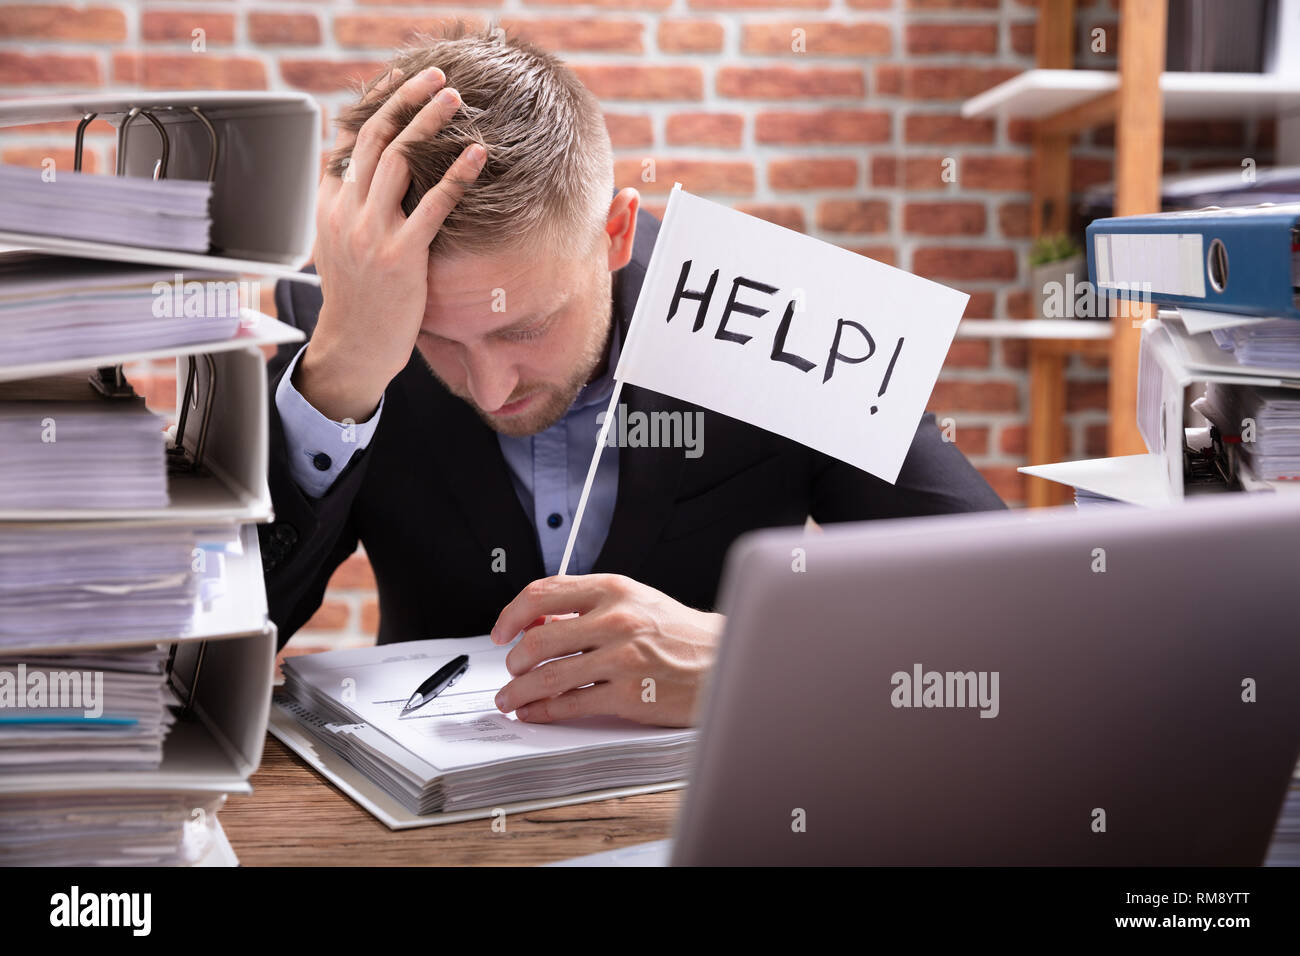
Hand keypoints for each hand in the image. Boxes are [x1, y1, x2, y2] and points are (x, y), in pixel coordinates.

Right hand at [296, 66, 486, 421]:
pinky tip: (478, 155)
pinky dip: (456, 175)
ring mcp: (373, 232)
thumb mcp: (338, 245)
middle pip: (373, 136)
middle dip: (405, 99)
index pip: (348, 139)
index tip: (399, 79)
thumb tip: (360, 174)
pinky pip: (433, 205)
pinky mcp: (402, 256)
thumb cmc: (359, 298)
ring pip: (397, 158)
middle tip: (434, 76)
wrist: (355, 346)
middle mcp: (347, 212)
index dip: (374, 103)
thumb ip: (348, 207)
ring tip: (454, 98)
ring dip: (428, 121)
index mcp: (331, 205)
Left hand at [489, 574, 723, 727]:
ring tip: (511, 697)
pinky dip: (543, 711)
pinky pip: (570, 704)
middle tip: (511, 670)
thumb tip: (536, 621)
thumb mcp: (633, 601)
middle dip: (514, 660)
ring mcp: (622, 659)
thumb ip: (586, 607)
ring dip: (519, 690)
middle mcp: (616, 620)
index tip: (501, 632)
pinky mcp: (628, 695)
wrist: (721, 659)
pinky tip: (534, 712)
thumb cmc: (676, 631)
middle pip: (538, 640)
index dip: (511, 615)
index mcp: (613, 590)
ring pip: (548, 676)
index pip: (542, 593)